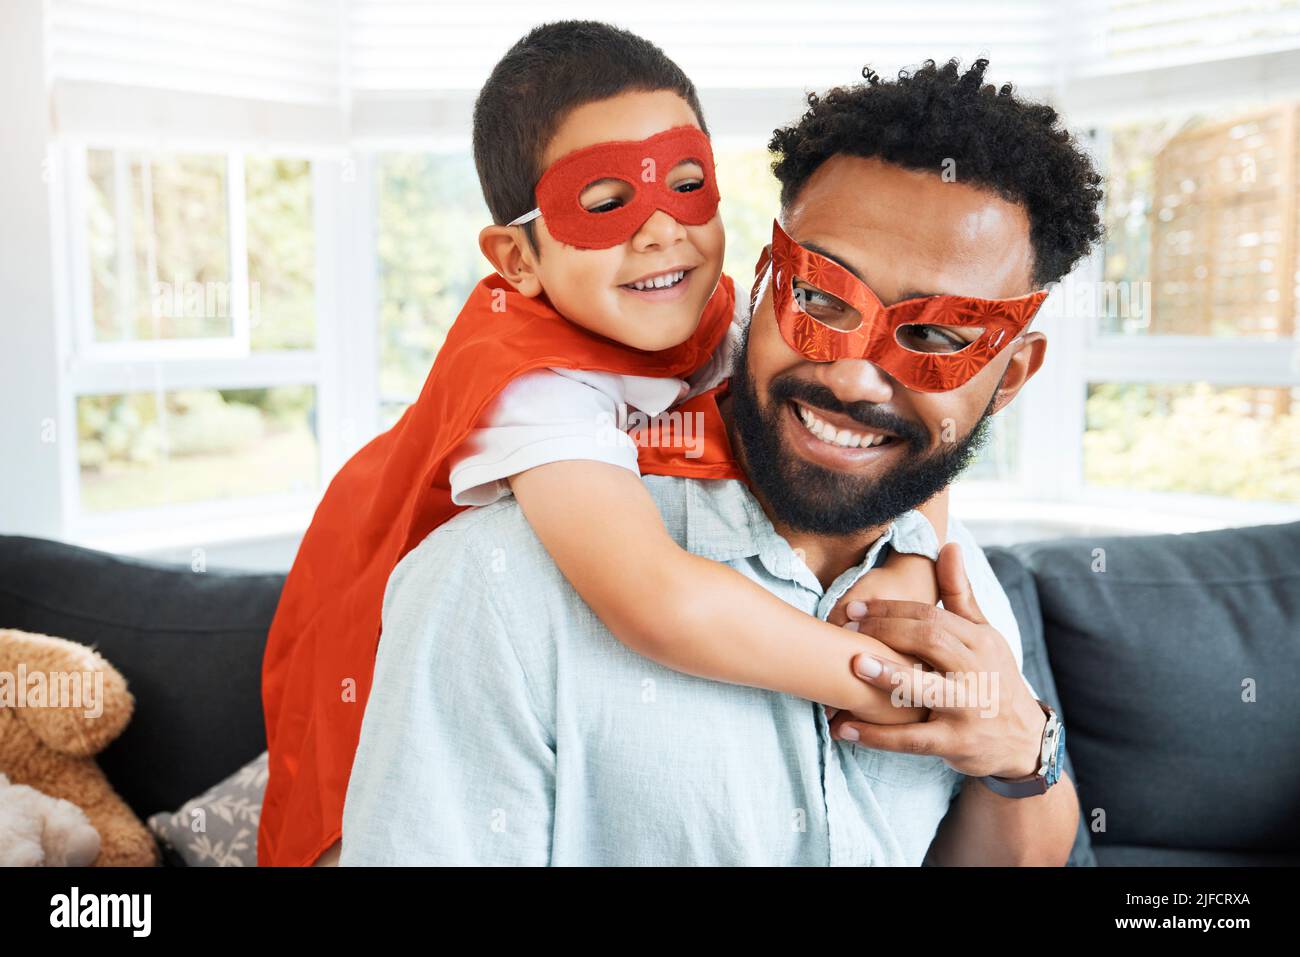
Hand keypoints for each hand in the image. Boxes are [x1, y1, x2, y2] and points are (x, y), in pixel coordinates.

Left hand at [828, 542, 1046, 779]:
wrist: (1023, 741)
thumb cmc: (992, 678)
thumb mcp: (984, 635)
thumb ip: (960, 594)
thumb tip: (948, 545)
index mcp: (980, 642)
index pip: (933, 617)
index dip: (892, 610)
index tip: (854, 609)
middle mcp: (977, 672)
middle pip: (930, 642)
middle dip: (886, 632)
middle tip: (845, 628)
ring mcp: (967, 709)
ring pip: (926, 690)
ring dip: (888, 677)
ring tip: (853, 665)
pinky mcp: (956, 743)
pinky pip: (912, 740)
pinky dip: (876, 736)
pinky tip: (844, 729)